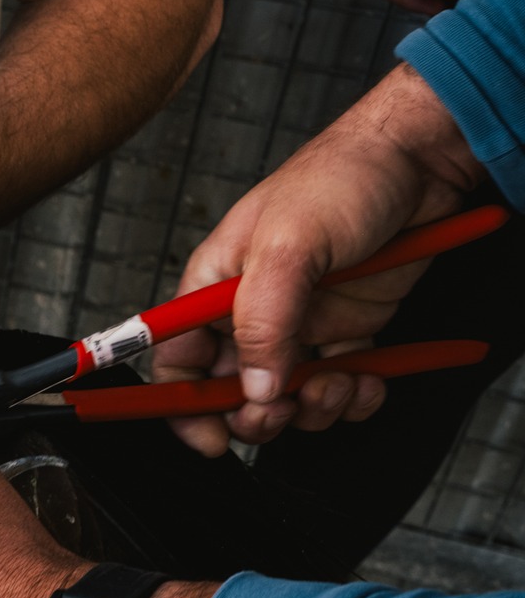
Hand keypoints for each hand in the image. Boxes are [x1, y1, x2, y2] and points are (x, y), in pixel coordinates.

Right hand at [151, 63, 480, 455]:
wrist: (421, 159)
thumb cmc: (341, 178)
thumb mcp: (287, 247)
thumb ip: (263, 323)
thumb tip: (254, 389)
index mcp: (213, 289)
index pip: (176, 361)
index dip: (183, 406)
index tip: (212, 438)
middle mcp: (250, 314)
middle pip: (231, 393)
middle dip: (258, 415)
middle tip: (283, 410)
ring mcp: (301, 326)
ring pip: (288, 399)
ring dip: (315, 409)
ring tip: (340, 383)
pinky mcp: (347, 331)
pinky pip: (340, 386)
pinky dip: (355, 398)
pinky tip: (369, 381)